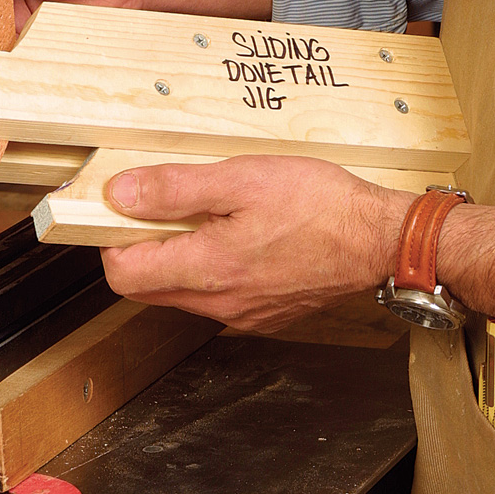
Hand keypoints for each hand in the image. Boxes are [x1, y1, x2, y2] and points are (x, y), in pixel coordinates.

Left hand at [101, 155, 413, 333]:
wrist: (382, 241)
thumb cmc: (322, 207)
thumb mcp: (242, 178)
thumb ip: (175, 189)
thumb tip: (121, 194)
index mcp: (208, 270)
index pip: (123, 274)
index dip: (112, 239)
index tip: (124, 209)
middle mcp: (220, 304)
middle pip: (147, 288)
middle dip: (143, 248)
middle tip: (166, 207)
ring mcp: (243, 315)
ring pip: (182, 293)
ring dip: (179, 258)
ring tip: (210, 215)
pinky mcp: (265, 314)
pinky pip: (217, 297)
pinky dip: (213, 270)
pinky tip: (240, 237)